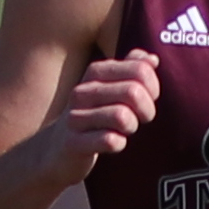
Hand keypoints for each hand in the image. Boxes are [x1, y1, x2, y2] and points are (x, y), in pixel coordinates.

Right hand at [45, 50, 160, 181]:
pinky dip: (118, 143)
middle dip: (147, 110)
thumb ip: (132, 69)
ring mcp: (75, 117)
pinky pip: (109, 141)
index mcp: (96, 72)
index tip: (148, 99)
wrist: (54, 148)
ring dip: (131, 127)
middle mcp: (83, 91)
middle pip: (133, 92)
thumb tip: (152, 60)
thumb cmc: (92, 115)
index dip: (153, 88)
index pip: (140, 69)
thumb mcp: (110, 87)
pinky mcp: (72, 143)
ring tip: (124, 130)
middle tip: (140, 119)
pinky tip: (112, 143)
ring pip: (122, 116)